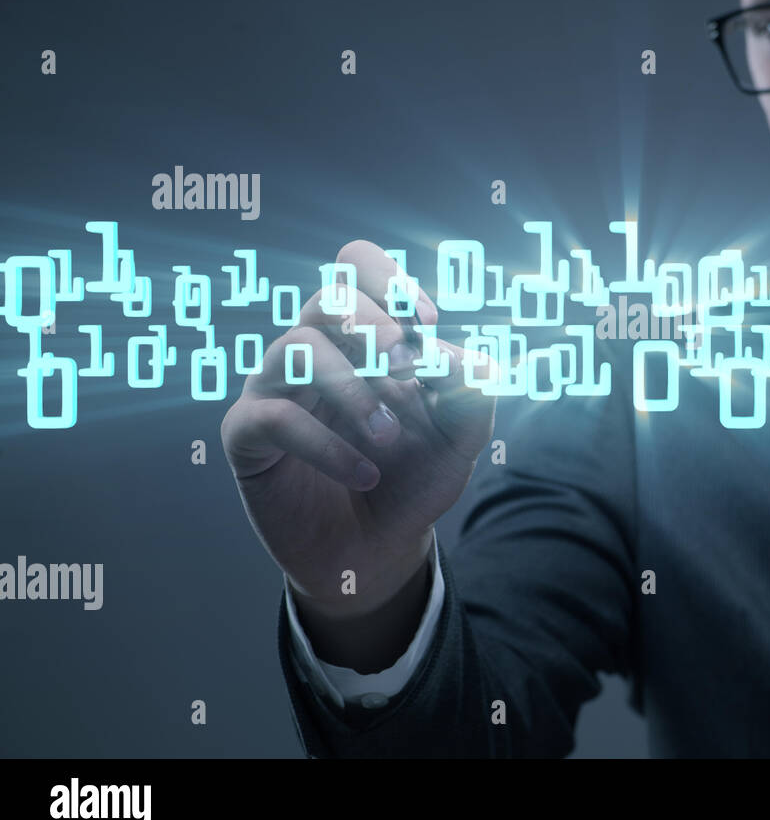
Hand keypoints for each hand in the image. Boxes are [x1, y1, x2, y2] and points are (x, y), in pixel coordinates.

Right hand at [221, 240, 497, 620]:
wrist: (379, 551)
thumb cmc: (413, 479)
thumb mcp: (460, 438)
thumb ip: (472, 391)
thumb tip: (461, 354)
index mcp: (362, 337)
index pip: (355, 267)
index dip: (387, 279)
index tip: (427, 320)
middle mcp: (313, 351)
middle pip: (326, 298)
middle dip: (374, 326)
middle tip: (410, 369)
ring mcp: (274, 389)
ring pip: (297, 347)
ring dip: (354, 389)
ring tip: (390, 437)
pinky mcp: (247, 436)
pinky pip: (273, 416)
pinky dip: (325, 445)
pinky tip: (364, 474)